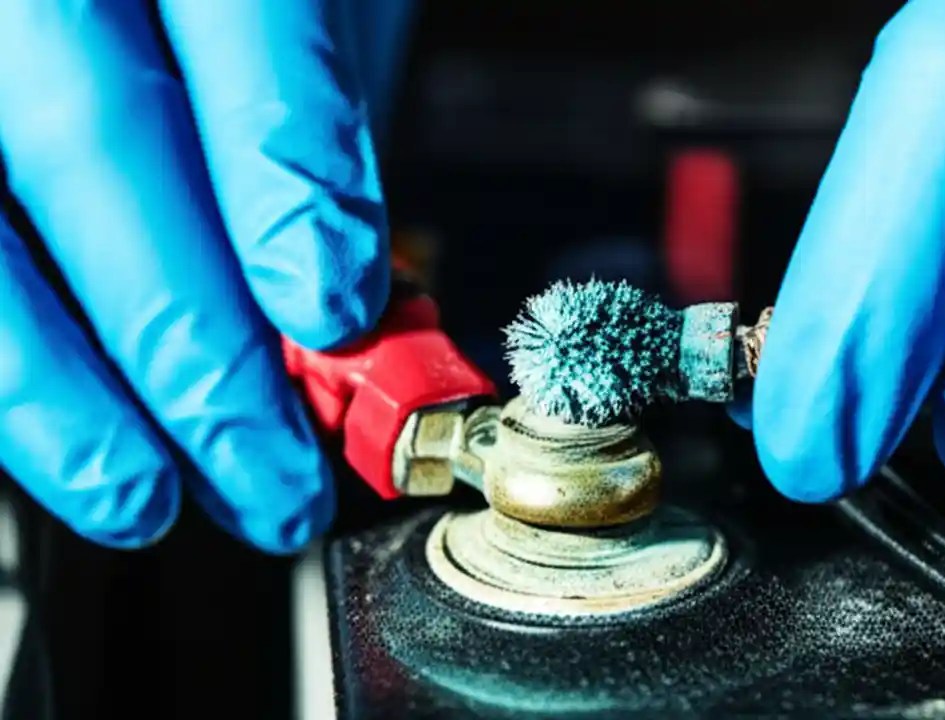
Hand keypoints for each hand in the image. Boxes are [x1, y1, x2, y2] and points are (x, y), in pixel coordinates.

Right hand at [0, 1, 416, 551]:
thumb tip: (344, 290)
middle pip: (97, 136)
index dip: (288, 176)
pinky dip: (1, 361)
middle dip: (192, 332)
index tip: (336, 309)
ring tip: (139, 498)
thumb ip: (305, 105)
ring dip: (56, 387)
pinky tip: (58, 435)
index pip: (244, 23)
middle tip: (273, 468)